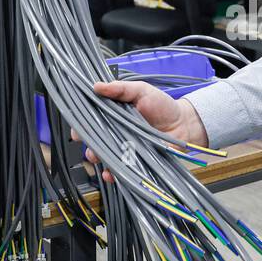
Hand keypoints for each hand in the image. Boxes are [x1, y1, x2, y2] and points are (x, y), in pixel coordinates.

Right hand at [70, 80, 209, 181]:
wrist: (184, 124)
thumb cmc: (163, 106)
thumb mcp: (141, 90)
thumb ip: (121, 89)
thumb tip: (97, 86)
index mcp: (113, 114)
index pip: (91, 120)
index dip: (81, 125)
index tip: (77, 130)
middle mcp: (115, 132)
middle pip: (94, 141)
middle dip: (88, 145)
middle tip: (88, 146)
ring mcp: (124, 148)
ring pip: (104, 157)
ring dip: (99, 160)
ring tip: (98, 158)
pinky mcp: (134, 162)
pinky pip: (120, 170)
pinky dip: (113, 174)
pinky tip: (110, 174)